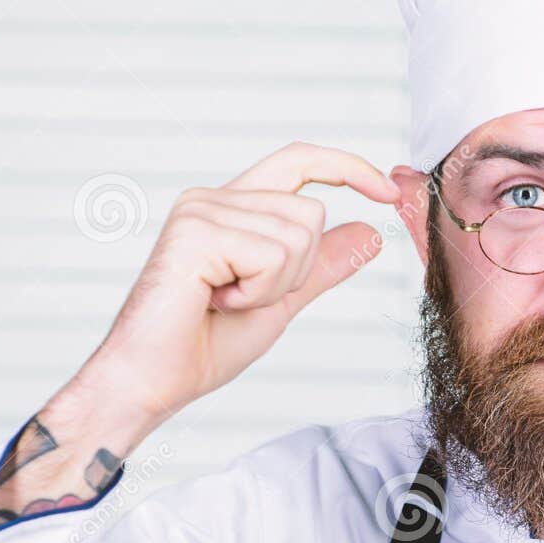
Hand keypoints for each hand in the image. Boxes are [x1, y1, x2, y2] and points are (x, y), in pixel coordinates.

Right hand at [70, 141, 398, 445]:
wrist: (153, 380)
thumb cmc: (203, 344)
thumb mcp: (282, 299)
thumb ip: (322, 265)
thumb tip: (370, 233)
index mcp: (232, 207)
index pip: (299, 162)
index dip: (347, 167)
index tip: (390, 192)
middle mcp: (214, 199)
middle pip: (310, 211)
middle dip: (297, 269)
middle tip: (244, 297)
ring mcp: (201, 210)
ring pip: (297, 234)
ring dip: (274, 285)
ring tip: (225, 301)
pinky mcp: (194, 232)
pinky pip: (272, 255)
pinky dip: (257, 292)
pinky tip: (215, 302)